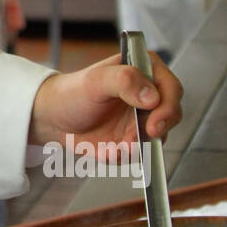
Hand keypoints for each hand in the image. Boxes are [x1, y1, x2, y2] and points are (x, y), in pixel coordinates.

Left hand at [28, 53, 181, 148]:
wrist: (54, 118)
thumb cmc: (73, 93)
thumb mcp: (96, 81)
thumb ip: (125, 81)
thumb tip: (152, 96)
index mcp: (144, 70)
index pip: (172, 88)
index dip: (168, 106)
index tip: (154, 122)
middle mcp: (149, 95)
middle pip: (172, 115)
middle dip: (157, 130)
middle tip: (137, 138)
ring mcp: (143, 119)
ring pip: (158, 139)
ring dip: (137, 146)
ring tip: (115, 144)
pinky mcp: (134, 140)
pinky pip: (139, 154)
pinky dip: (124, 155)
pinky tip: (107, 149)